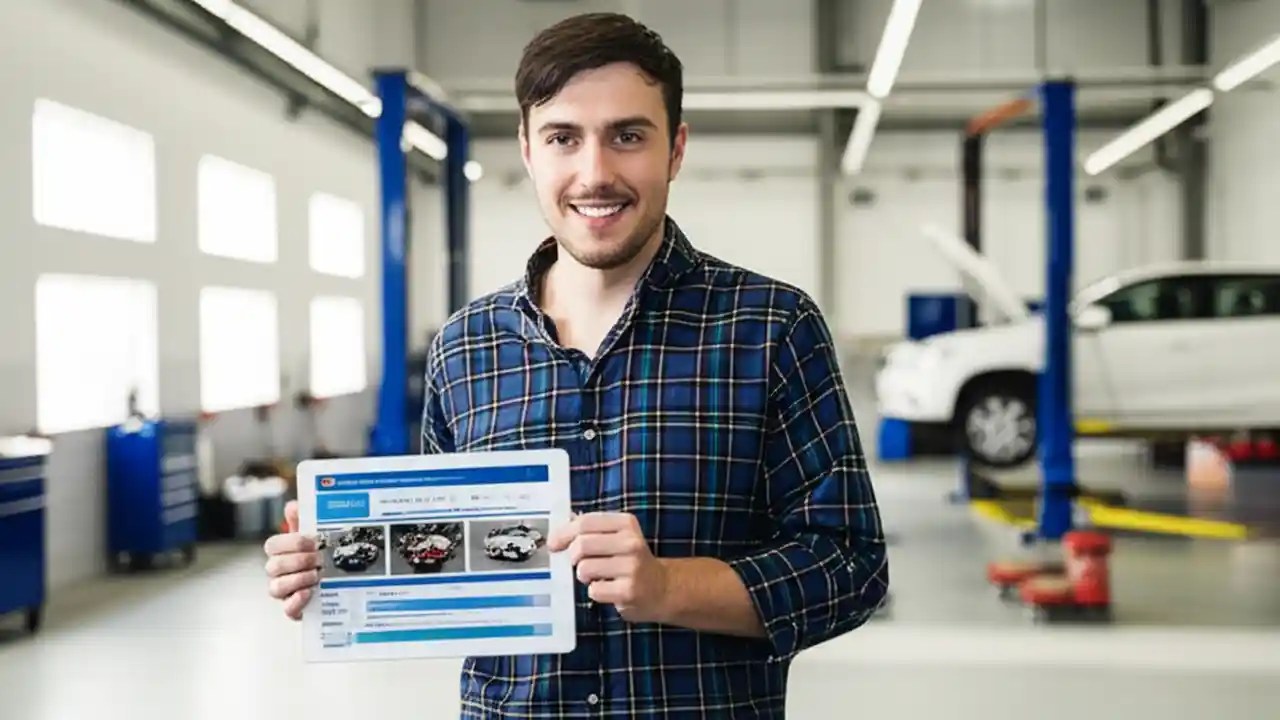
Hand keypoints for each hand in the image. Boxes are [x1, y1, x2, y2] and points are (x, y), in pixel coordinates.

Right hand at [263, 500, 321, 620]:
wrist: (341, 581)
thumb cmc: (322, 555)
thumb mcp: (315, 534)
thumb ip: (304, 519)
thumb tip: (293, 506)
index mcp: (282, 552)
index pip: (272, 545)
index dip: (291, 543)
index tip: (312, 541)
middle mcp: (279, 573)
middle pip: (273, 566)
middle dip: (297, 560)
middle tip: (319, 558)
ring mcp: (285, 593)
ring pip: (275, 588)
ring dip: (297, 579)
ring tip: (316, 575)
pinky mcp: (295, 610)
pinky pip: (287, 610)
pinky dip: (296, 601)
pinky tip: (309, 592)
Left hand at [548, 512, 669, 623]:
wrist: (663, 588)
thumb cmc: (632, 561)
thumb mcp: (619, 537)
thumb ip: (590, 532)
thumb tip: (556, 537)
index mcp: (626, 523)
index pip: (585, 523)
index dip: (563, 534)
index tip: (554, 544)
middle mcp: (631, 542)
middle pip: (581, 545)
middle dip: (573, 557)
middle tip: (579, 563)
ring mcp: (631, 567)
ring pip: (584, 568)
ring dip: (584, 576)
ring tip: (597, 577)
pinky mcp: (629, 591)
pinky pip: (593, 590)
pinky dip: (595, 592)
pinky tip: (608, 589)